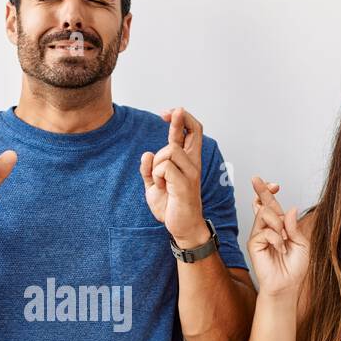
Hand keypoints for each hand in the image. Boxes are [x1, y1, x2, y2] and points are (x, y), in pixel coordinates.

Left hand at [141, 107, 207, 246]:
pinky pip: (164, 167)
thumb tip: (147, 154)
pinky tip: (162, 187)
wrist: (181, 227)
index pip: (193, 132)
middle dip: (178, 119)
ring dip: (157, 164)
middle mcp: (193, 163)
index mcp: (188, 161)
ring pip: (169, 150)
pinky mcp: (185, 183)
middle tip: (165, 113)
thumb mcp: (153, 185)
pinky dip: (156, 176)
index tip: (169, 113)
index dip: (182, 118)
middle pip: (193, 130)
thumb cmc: (171, 205)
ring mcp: (191, 172)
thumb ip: (148, 169)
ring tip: (160, 181)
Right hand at [247, 176, 309, 296]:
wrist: (287, 286)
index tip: (274, 184)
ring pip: (264, 215)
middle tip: (256, 179)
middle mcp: (267, 229)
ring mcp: (259, 236)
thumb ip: (295, 227)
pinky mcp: (254, 244)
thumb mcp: (302, 244)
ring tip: (284, 238)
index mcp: (280, 227)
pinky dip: (276, 239)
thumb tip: (290, 209)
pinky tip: (280, 248)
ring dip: (278, 223)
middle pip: (263, 204)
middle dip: (261, 190)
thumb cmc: (295, 268)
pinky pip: (265, 232)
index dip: (270, 192)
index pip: (272, 205)